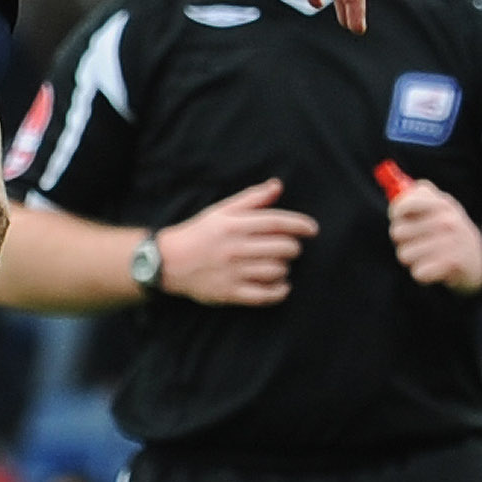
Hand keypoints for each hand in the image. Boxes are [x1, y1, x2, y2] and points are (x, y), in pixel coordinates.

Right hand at [155, 180, 318, 305]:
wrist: (169, 261)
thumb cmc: (200, 233)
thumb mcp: (221, 211)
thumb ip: (251, 199)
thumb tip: (278, 186)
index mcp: (233, 225)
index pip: (276, 222)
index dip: (299, 224)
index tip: (313, 229)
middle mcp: (235, 248)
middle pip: (283, 248)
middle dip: (293, 247)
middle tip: (289, 248)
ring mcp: (233, 272)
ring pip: (277, 270)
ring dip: (284, 267)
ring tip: (278, 264)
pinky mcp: (230, 293)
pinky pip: (266, 295)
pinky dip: (280, 291)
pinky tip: (280, 285)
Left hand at [385, 177, 481, 293]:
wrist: (480, 261)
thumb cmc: (451, 231)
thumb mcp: (441, 208)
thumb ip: (418, 198)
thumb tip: (395, 196)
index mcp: (441, 203)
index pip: (405, 203)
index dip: (396, 212)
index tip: (400, 218)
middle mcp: (446, 220)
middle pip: (397, 232)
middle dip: (402, 240)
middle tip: (416, 242)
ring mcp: (450, 242)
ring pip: (404, 254)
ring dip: (411, 259)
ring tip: (425, 256)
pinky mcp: (451, 264)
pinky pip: (418, 272)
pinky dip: (422, 273)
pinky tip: (433, 268)